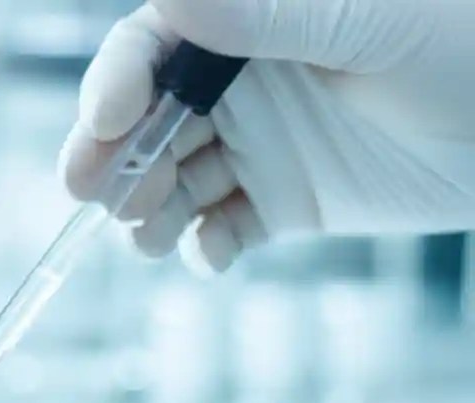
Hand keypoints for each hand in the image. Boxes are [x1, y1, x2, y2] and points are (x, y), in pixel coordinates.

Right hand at [59, 0, 474, 271]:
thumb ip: (267, 16)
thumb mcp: (364, 22)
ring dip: (149, 209)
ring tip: (147, 234)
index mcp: (247, 27)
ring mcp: (258, 145)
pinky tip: (213, 251)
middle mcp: (239, 85)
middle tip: (90, 191)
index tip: (107, 118)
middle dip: (112, 157)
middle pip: (146, 122)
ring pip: (174, 182)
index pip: (154, 49)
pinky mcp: (282, 203)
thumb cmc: (459, 42)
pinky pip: (225, 229)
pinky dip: (207, 246)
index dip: (118, 81)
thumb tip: (174, 3)